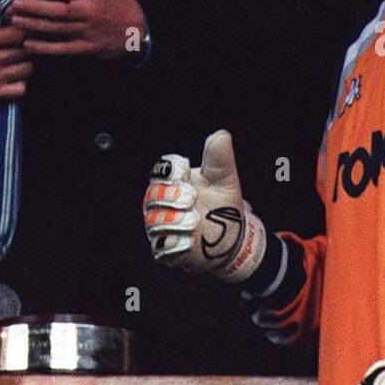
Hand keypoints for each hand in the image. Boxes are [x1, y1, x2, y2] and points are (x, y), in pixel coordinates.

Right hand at [0, 9, 31, 101]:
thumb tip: (10, 7)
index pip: (17, 34)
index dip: (27, 30)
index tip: (27, 30)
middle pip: (24, 51)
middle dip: (28, 46)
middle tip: (26, 43)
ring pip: (25, 69)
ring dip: (26, 63)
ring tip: (20, 58)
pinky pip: (19, 88)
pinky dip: (21, 81)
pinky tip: (15, 74)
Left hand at [6, 0, 146, 59]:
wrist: (140, 31)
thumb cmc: (118, 7)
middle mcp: (87, 12)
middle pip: (55, 9)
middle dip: (31, 6)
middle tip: (12, 3)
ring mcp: (86, 32)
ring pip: (54, 28)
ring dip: (32, 24)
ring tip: (14, 20)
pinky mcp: (86, 48)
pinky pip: (61, 48)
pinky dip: (44, 46)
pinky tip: (29, 43)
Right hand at [142, 130, 266, 282]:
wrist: (231, 238)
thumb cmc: (222, 204)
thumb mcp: (224, 179)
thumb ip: (219, 159)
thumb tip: (221, 135)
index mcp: (174, 180)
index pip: (161, 171)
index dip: (171, 173)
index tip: (185, 174)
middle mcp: (162, 203)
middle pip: (153, 196)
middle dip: (171, 197)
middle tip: (191, 198)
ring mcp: (162, 227)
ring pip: (155, 222)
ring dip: (174, 221)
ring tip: (194, 220)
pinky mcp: (166, 249)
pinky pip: (162, 247)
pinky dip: (175, 243)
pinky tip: (189, 240)